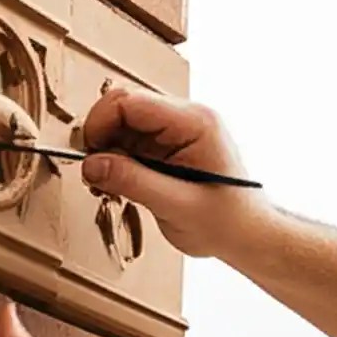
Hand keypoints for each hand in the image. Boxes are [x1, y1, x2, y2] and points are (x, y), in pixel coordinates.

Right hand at [80, 86, 274, 259]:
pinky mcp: (170, 145)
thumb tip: (90, 164)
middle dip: (102, 138)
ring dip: (108, 152)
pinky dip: (118, 160)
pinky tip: (122, 184)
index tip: (89, 157)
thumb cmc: (226, 222)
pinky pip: (131, 140)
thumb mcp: (176, 206)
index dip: (100, 124)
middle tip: (97, 175)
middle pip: (123, 107)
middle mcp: (187, 118)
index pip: (130, 101)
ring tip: (111, 185)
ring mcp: (178, 130)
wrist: (247, 234)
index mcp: (196, 123)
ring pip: (123, 124)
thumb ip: (132, 182)